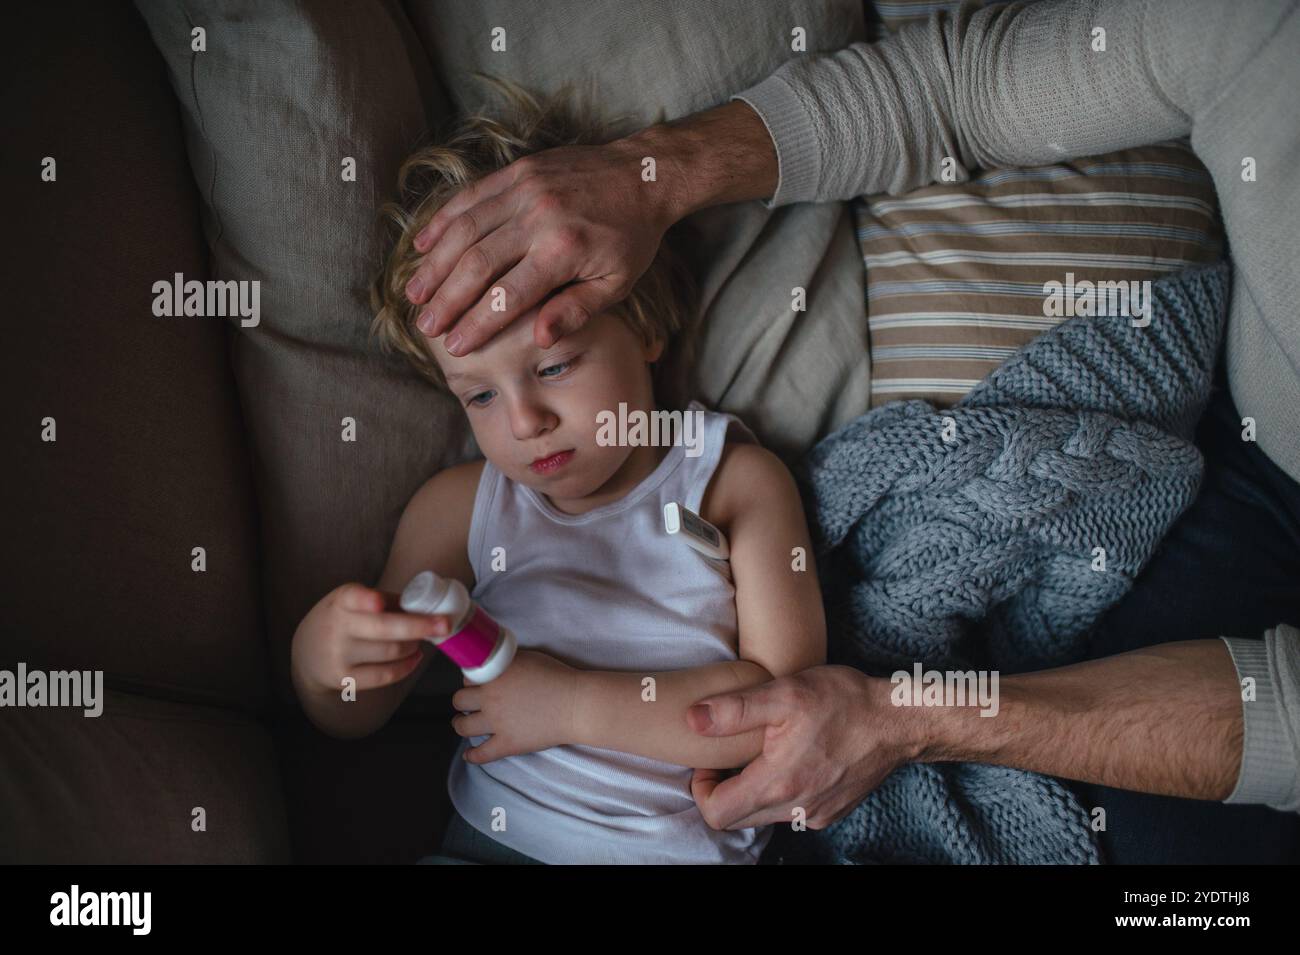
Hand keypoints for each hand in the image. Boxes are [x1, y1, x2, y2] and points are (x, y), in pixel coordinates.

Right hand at [290, 583, 451, 696]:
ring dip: (414, 645)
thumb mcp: (353, 600)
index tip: (378, 602)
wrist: (308, 653)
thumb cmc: (343, 619)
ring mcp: (340, 655)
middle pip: (384, 628)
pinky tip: (415, 657)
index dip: (365, 600)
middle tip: (445, 624)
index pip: (352, 597)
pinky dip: (407, 666)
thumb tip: (428, 606)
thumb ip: (385, 601)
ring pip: (391, 651)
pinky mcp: (345, 679)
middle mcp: (337, 627)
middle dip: (418, 626)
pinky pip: (386, 675)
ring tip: (420, 640)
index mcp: (342, 600)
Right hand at [403, 129, 684, 355]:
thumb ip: (575, 310)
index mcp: (564, 250)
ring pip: (465, 229)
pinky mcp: (518, 170)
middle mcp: (539, 217)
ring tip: (414, 293)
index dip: (477, 324)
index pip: (508, 295)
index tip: (454, 347)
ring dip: (436, 264)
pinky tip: (423, 246)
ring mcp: (525, 188)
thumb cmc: (632, 238)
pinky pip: (470, 196)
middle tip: (425, 326)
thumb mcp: (616, 283)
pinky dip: (443, 221)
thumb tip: (538, 339)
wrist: (644, 175)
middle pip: (477, 264)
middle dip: (447, 299)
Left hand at [450, 649, 579, 762]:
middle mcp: (490, 699)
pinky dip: (472, 756)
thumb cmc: (557, 677)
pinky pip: (481, 754)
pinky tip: (469, 754)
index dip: (472, 681)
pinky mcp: (507, 744)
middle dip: (462, 701)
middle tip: (468, 704)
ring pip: (463, 726)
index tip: (477, 686)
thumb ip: (504, 663)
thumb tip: (492, 666)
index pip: (467, 678)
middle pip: (459, 701)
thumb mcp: (526, 658)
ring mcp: (497, 723)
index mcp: (494, 676)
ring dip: (460, 724)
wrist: (575, 704)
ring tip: (463, 724)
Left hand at [686, 665, 926, 829]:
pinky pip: (790, 812)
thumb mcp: (784, 693)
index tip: (708, 761)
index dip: (702, 788)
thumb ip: (734, 709)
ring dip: (751, 791)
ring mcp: (815, 814)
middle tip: (727, 755)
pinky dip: (779, 792)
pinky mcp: (831, 811)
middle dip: (723, 790)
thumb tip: (692, 718)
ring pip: (763, 817)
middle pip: (736, 819)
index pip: (717, 813)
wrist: (897, 720)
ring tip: (759, 753)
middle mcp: (795, 809)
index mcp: (778, 783)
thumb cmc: (843, 702)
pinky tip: (789, 759)